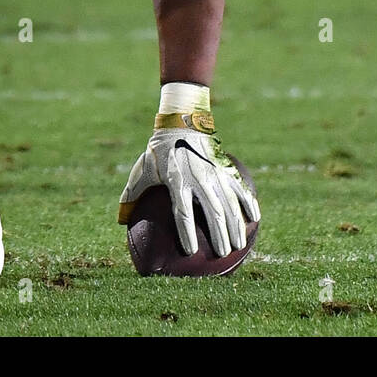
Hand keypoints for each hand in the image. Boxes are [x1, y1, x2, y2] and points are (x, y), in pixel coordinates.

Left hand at [119, 110, 259, 257]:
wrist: (182, 122)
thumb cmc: (159, 150)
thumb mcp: (142, 170)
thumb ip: (131, 195)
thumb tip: (120, 219)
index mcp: (177, 180)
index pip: (183, 211)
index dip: (187, 232)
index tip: (191, 251)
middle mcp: (199, 179)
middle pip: (213, 211)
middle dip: (220, 234)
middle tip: (222, 254)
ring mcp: (214, 173)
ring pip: (229, 203)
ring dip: (236, 224)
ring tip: (239, 244)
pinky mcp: (225, 168)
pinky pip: (240, 187)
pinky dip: (249, 202)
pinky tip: (255, 217)